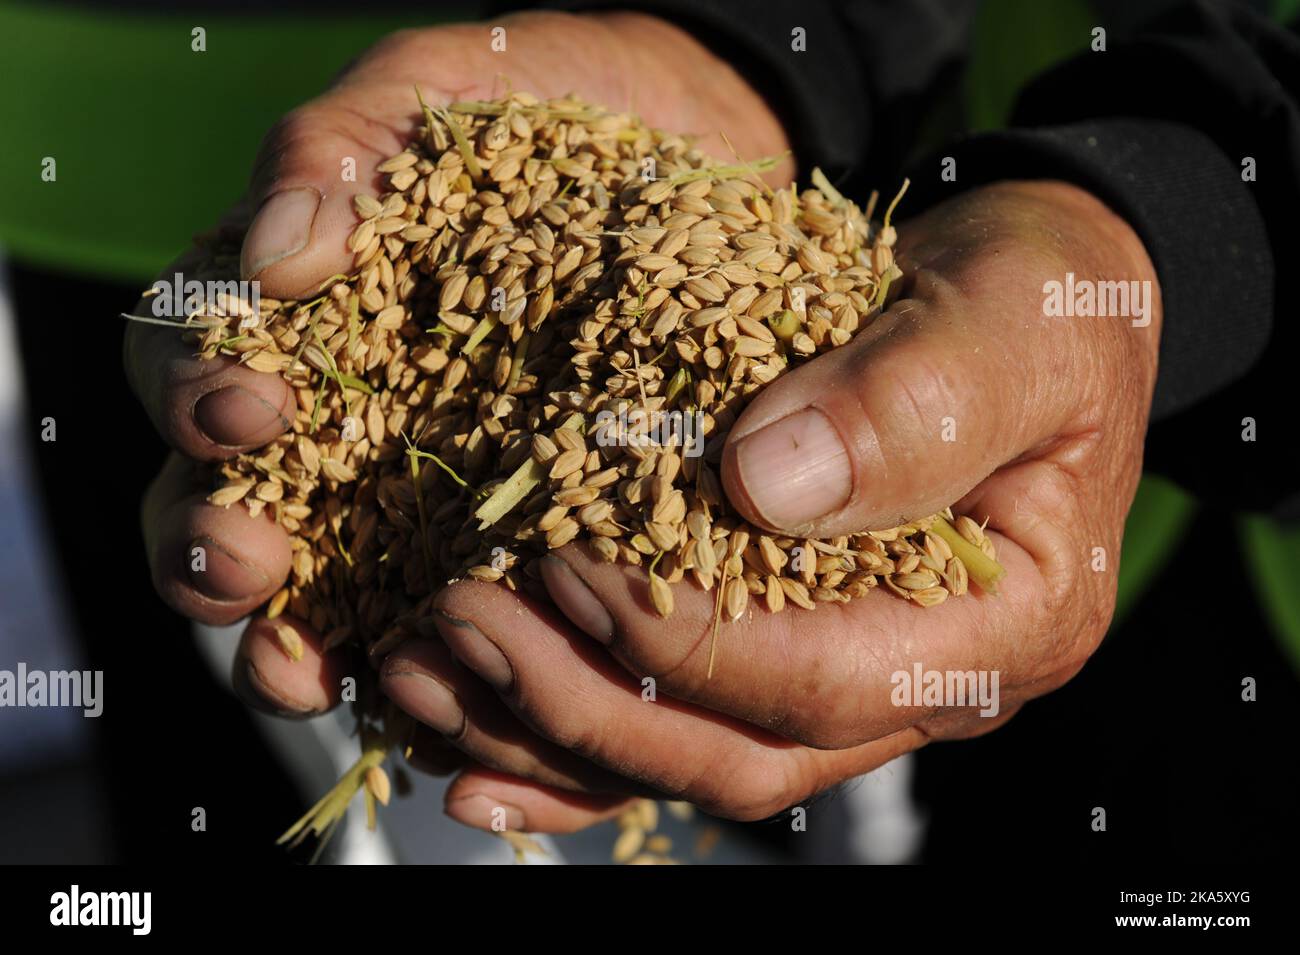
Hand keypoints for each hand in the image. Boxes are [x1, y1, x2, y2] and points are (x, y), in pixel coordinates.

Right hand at [125, 11, 788, 803]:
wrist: (691, 147)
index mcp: (290, 317)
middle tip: (243, 561)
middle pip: (224, 502)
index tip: (245, 410)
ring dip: (290, 639)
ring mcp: (418, 492)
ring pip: (320, 587)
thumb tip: (271, 257)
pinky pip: (447, 619)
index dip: (189, 398)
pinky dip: (429, 664)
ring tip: (305, 669)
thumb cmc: (542, 107)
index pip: (188, 368)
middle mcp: (337, 419)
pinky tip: (436, 691)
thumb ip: (336, 152)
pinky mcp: (512, 538)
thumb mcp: (430, 93)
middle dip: (210, 548)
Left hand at [380, 178, 1161, 831]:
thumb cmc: (1039, 303)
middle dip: (585, 702)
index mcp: (1007, 627)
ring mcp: (854, 682)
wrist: (1027, 302)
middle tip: (457, 620)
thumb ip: (912, 402)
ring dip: (548, 731)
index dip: (683, 638)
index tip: (563, 560)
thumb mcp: (1006, 323)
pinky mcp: (791, 650)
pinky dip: (572, 744)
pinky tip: (469, 745)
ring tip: (421, 670)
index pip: (825, 682)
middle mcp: (927, 683)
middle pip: (740, 753)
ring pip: (690, 758)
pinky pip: (677, 726)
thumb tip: (766, 484)